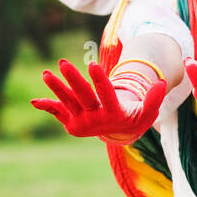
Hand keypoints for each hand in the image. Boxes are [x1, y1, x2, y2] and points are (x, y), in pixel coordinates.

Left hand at [31, 59, 165, 143]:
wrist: (120, 134)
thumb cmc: (136, 117)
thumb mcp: (148, 111)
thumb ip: (154, 99)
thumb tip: (161, 83)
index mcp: (115, 115)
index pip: (107, 96)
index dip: (100, 81)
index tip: (93, 65)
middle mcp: (97, 121)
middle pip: (83, 97)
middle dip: (73, 80)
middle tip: (63, 63)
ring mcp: (82, 124)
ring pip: (68, 103)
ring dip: (57, 89)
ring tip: (46, 73)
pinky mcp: (71, 125)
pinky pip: (58, 113)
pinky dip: (47, 106)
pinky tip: (35, 101)